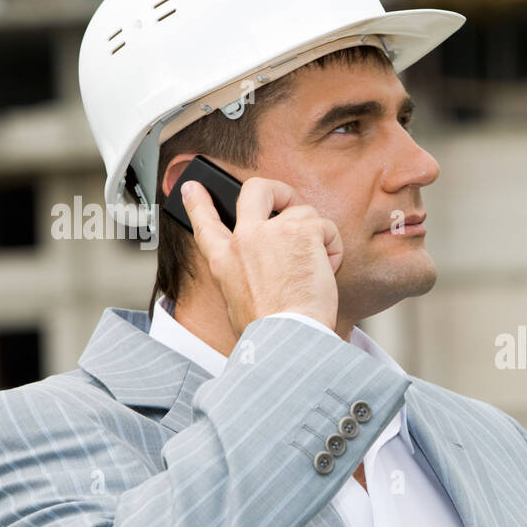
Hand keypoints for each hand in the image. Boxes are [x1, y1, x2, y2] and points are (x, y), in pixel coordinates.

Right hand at [181, 176, 342, 336]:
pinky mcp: (303, 232)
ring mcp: (273, 231)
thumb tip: (259, 275)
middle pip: (256, 189)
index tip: (193, 188)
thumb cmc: (269, 332)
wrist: (288, 338)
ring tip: (318, 266)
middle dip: (278, 190)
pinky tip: (327, 268)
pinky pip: (325, 226)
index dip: (198, 202)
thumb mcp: (236, 304)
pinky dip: (332, 247)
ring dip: (317, 236)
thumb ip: (242, 279)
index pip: (204, 222)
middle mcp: (245, 239)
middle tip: (291, 202)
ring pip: (303, 212)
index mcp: (223, 260)